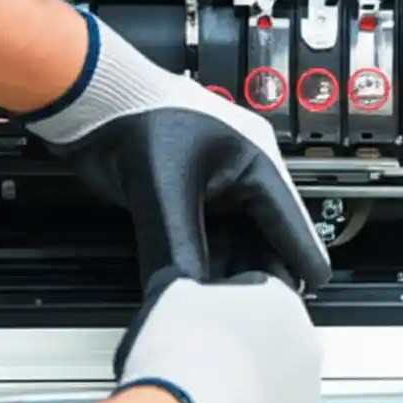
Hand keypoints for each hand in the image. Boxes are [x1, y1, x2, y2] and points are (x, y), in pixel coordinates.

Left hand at [23, 10, 330, 291]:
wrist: (87, 96)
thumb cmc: (131, 116)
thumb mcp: (162, 195)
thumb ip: (177, 251)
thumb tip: (184, 297)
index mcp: (255, 157)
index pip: (290, 220)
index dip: (301, 257)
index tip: (314, 287)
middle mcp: (241, 166)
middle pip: (266, 232)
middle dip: (262, 269)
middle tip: (262, 307)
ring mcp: (214, 176)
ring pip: (236, 235)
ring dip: (232, 266)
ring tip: (232, 300)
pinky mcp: (187, 186)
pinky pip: (209, 229)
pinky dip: (207, 256)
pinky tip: (202, 280)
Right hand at [113, 269, 321, 402]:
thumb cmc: (181, 360)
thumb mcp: (174, 297)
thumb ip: (191, 287)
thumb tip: (189, 292)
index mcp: (283, 305)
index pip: (261, 293)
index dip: (229, 307)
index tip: (208, 321)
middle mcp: (306, 350)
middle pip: (274, 343)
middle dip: (245, 350)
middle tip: (205, 361)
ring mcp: (306, 399)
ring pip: (277, 388)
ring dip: (250, 390)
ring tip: (208, 398)